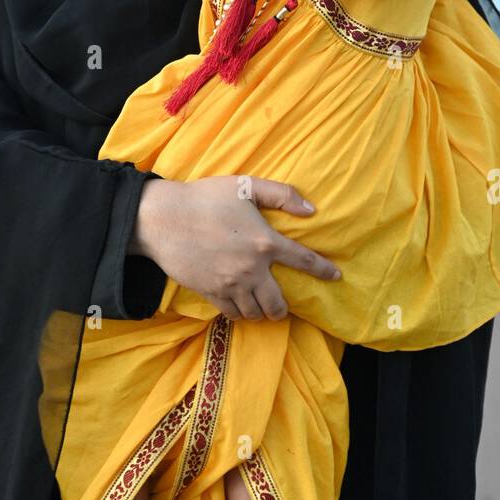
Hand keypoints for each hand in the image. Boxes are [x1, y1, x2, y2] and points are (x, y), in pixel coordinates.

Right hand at [130, 175, 340, 321]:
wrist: (163, 219)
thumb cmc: (205, 197)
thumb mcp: (245, 185)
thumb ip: (281, 194)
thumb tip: (310, 210)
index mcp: (264, 242)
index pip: (303, 261)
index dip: (323, 270)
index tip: (335, 276)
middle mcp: (251, 269)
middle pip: (278, 303)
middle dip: (284, 308)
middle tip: (283, 304)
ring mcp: (230, 285)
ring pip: (255, 312)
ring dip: (262, 311)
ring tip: (261, 305)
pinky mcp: (211, 293)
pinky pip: (232, 314)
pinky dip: (240, 313)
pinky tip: (240, 306)